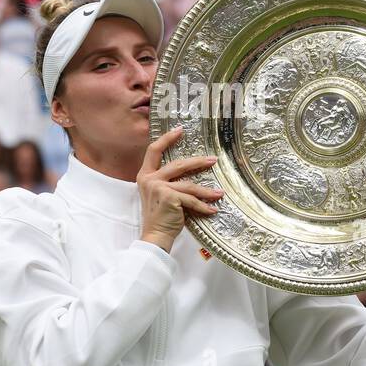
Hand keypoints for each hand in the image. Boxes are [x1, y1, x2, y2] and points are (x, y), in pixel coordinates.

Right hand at [137, 126, 222, 252]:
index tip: (180, 130)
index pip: (153, 151)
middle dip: (198, 162)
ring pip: (189, 184)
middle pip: (178, 164)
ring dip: (207, 190)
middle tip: (213, 160)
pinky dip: (204, 206)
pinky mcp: (170, 197)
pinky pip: (192, 199)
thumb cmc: (160, 217)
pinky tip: (213, 210)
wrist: (155, 236)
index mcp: (145, 175)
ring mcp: (159, 187)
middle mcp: (150, 179)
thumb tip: (191, 169)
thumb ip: (168, 181)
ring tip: (220, 193)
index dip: (167, 139)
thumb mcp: (160, 194)